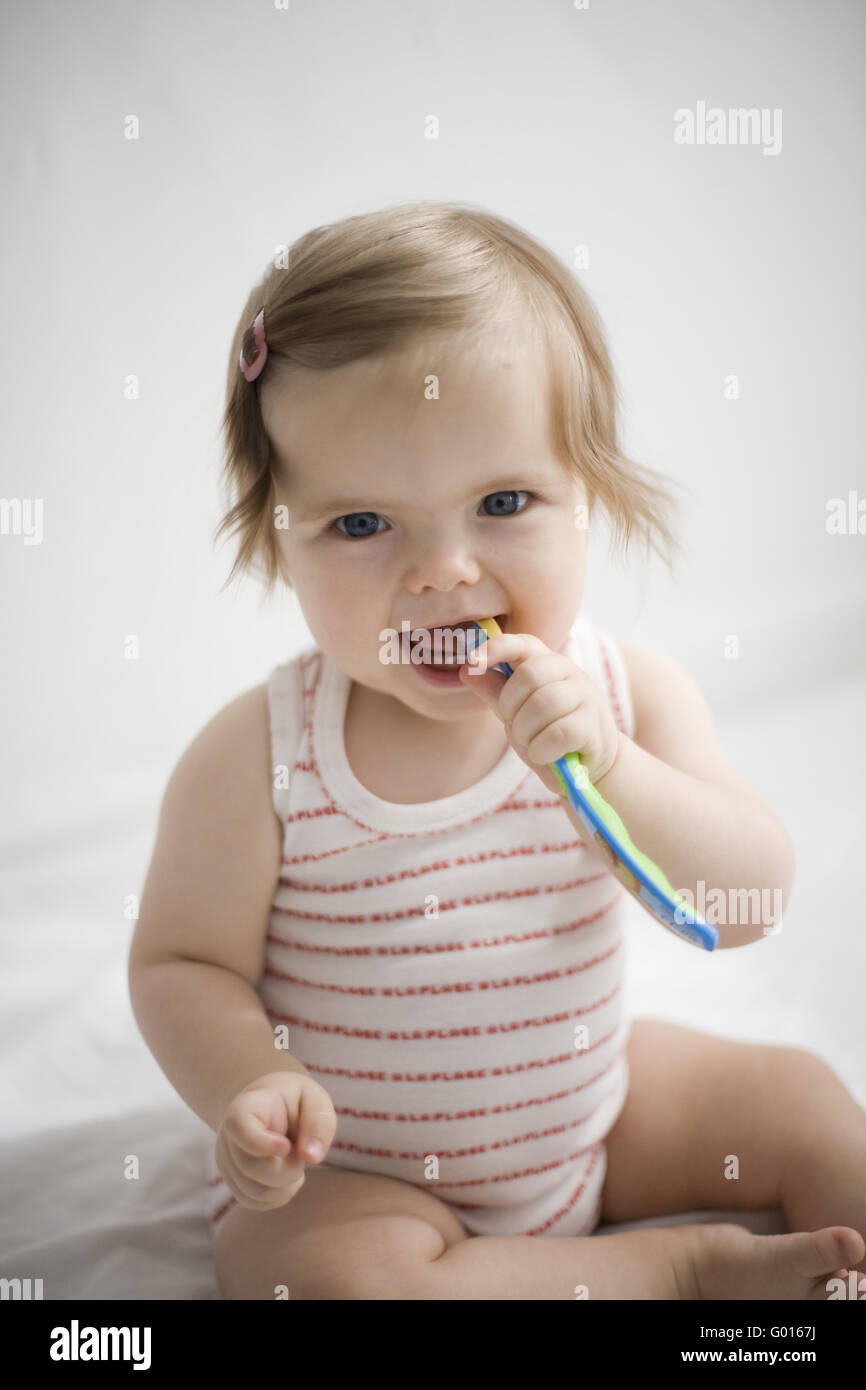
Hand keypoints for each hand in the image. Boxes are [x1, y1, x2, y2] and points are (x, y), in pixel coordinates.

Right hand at [214, 1071, 336, 1212]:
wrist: (269, 1106)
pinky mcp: (233, 1182)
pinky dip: (278, 1195)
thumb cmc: (294, 1101)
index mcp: (246, 1106)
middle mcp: (228, 1136)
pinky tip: (285, 1174)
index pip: (239, 1126)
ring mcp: (227, 1162)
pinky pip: (255, 1202)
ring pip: (254, 1191)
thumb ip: (318, 1122)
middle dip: (286, 1169)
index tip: (287, 1147)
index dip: (260, 1143)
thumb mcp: (314, 1099)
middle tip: (300, 1153)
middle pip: (250, 1167)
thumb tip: (312, 1157)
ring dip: (285, 1185)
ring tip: (294, 1161)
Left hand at [457, 630, 619, 793]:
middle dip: (511, 707)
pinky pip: (557, 733)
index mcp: (548, 664)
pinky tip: (544, 755)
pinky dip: (542, 750)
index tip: (473, 660)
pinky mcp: (593, 726)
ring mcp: (585, 697)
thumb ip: (496, 692)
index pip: (524, 643)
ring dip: (526, 732)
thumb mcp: (517, 712)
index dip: (497, 646)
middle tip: (517, 727)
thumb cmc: (549, 734)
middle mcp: (570, 673)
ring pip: (542, 704)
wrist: (590, 765)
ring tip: (531, 743)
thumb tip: (467, 670)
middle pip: (528, 675)